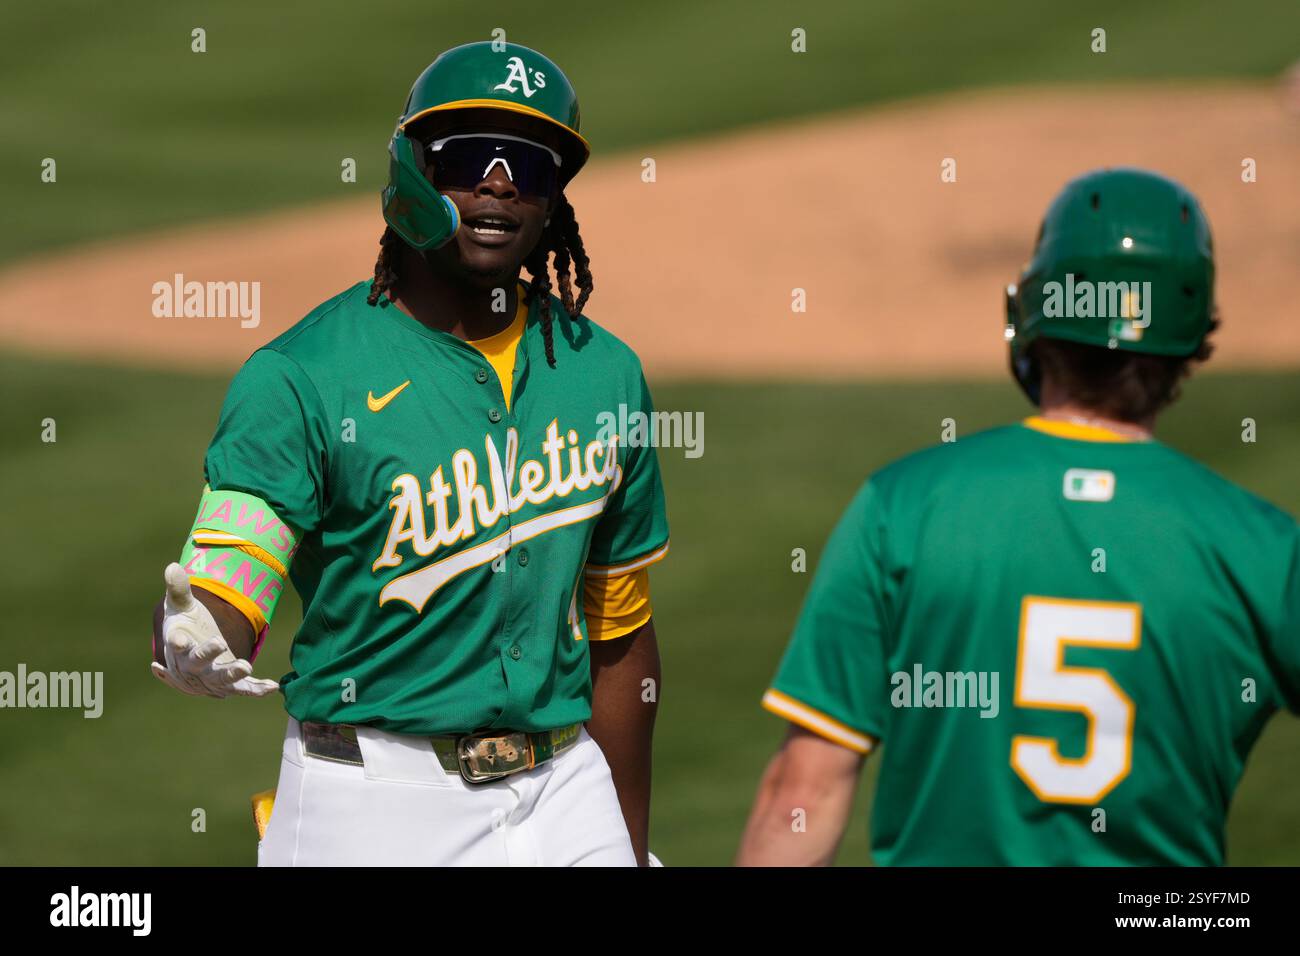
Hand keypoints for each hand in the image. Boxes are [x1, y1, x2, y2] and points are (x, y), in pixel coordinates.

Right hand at [150, 563, 278, 697]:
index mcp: (178, 647)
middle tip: (219, 642)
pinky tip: (273, 686)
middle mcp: (192, 667)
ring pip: (221, 680)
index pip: (176, 645)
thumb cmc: (186, 626)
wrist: (192, 654)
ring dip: (233, 674)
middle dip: (207, 655)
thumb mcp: (181, 606)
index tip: (179, 639)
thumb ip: (179, 589)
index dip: (177, 643)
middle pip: (198, 664)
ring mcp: (210, 677)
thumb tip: (172, 565)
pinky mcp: (229, 683)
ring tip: (247, 665)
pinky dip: (256, 689)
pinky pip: (243, 688)